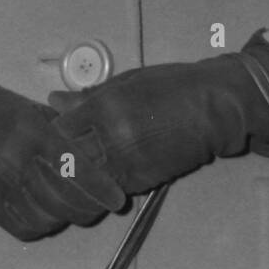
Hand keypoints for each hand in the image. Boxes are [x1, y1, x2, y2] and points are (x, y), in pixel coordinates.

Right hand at [0, 39, 126, 241]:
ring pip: (47, 218)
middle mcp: (15, 161)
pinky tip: (53, 210)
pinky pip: (27, 227)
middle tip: (104, 202)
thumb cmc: (7, 110)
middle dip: (90, 206)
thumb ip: (71, 132)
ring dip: (70, 216)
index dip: (97, 185)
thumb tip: (103, 155)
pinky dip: (46, 224)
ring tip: (81, 204)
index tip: (117, 198)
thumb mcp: (40, 110)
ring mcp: (0, 187)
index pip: (70, 165)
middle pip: (62, 199)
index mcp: (31, 132)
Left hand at [49, 31, 268, 196]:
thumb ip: (90, 96)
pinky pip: (113, 187)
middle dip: (64, 156)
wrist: (214, 108)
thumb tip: (54, 101)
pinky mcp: (144, 180)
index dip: (55, 131)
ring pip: (90, 178)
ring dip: (83, 174)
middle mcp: (114, 136)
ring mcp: (129, 161)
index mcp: (108, 105)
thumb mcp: (128, 81)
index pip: (62, 128)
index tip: (56, 130)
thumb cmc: (172, 85)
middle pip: (71, 158)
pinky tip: (107, 170)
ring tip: (84, 163)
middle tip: (63, 151)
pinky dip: (105, 182)